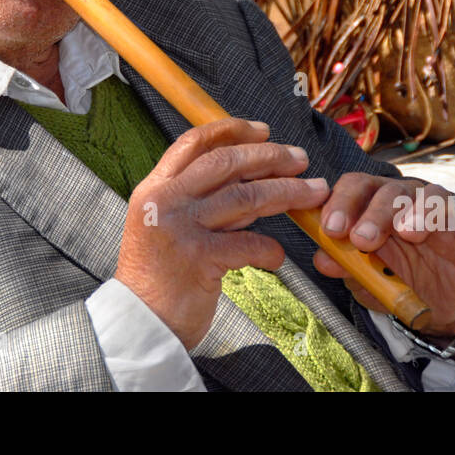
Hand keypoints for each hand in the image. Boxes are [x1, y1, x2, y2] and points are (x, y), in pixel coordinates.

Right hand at [114, 117, 330, 350]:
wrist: (140, 324)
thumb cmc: (158, 276)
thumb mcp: (166, 225)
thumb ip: (199, 199)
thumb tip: (252, 177)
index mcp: (154, 188)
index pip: (194, 143)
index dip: (232, 131)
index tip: (264, 131)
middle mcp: (165, 201)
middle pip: (227, 164)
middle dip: (269, 157)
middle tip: (300, 158)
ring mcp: (182, 229)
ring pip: (245, 197)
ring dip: (286, 192)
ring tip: (314, 191)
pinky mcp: (200, 260)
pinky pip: (249, 244)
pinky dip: (270, 248)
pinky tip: (278, 256)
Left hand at [311, 173, 454, 339]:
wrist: (430, 300)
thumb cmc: (390, 274)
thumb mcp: (364, 275)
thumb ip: (345, 264)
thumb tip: (322, 260)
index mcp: (372, 200)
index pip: (355, 185)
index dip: (342, 203)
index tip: (332, 230)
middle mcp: (405, 197)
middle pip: (391, 191)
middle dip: (376, 214)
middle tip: (364, 240)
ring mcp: (439, 210)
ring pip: (433, 196)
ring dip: (421, 212)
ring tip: (409, 233)